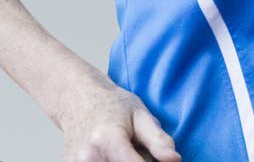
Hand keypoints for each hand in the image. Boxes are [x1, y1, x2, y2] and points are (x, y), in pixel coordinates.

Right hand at [59, 69, 180, 161]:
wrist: (77, 99)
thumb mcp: (139, 114)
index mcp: (108, 140)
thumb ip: (157, 139)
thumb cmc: (111, 104)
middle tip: (137, 152)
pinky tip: (109, 157)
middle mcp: (88, 158)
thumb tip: (174, 160)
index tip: (155, 160)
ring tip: (124, 153)